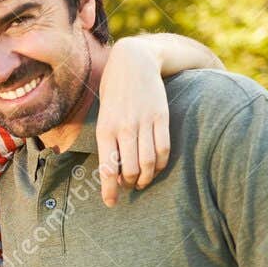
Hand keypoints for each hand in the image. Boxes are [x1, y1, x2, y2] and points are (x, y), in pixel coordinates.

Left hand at [95, 37, 171, 206]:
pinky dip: (161, 164)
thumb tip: (112, 170)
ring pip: (148, 162)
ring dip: (146, 177)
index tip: (111, 203)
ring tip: (142, 181)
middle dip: (129, 184)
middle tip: (130, 187)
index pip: (107, 169)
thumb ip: (107, 140)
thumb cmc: (115, 93)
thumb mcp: (103, 116)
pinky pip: (164, 148)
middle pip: (129, 170)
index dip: (109, 190)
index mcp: (104, 130)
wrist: (133, 62)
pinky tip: (157, 167)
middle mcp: (123, 128)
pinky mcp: (161, 117)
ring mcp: (143, 122)